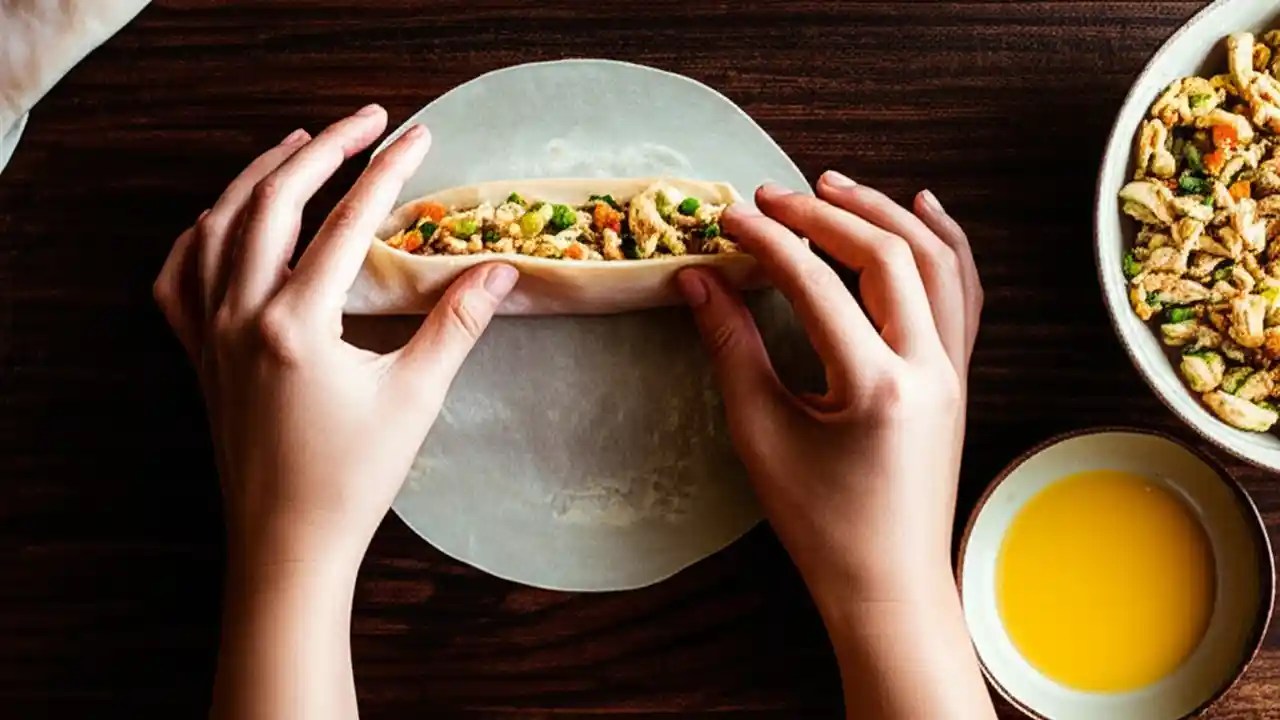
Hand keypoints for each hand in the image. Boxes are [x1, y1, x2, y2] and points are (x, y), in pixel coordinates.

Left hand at [153, 105, 517, 568]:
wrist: (287, 544)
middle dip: (322, 148)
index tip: (418, 136)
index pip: (346, 222)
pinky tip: (222, 221)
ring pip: (219, 226)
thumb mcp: (414, 398)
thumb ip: (455, 325)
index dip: (386, 171)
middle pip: (274, 201)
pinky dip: (200, 237)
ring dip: (258, 175)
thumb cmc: (352, 479)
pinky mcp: (198, 356)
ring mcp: (210, 333)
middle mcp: (242, 315)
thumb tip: (499, 271)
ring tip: (297, 145)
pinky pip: (179, 279)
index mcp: (297, 323)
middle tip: (366, 120)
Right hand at [677, 172, 989, 718]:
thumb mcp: (762, 437)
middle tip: (774, 196)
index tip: (729, 220)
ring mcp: (953, 371)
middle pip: (887, 256)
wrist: (889, 582)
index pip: (816, 287)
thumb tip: (698, 281)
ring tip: (836, 185)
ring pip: (937, 263)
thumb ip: (731, 350)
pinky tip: (924, 209)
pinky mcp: (959, 377)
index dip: (769, 243)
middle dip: (827, 214)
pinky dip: (946, 243)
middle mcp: (928, 368)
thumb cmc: (820, 524)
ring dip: (887, 214)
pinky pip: (965, 293)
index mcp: (876, 387)